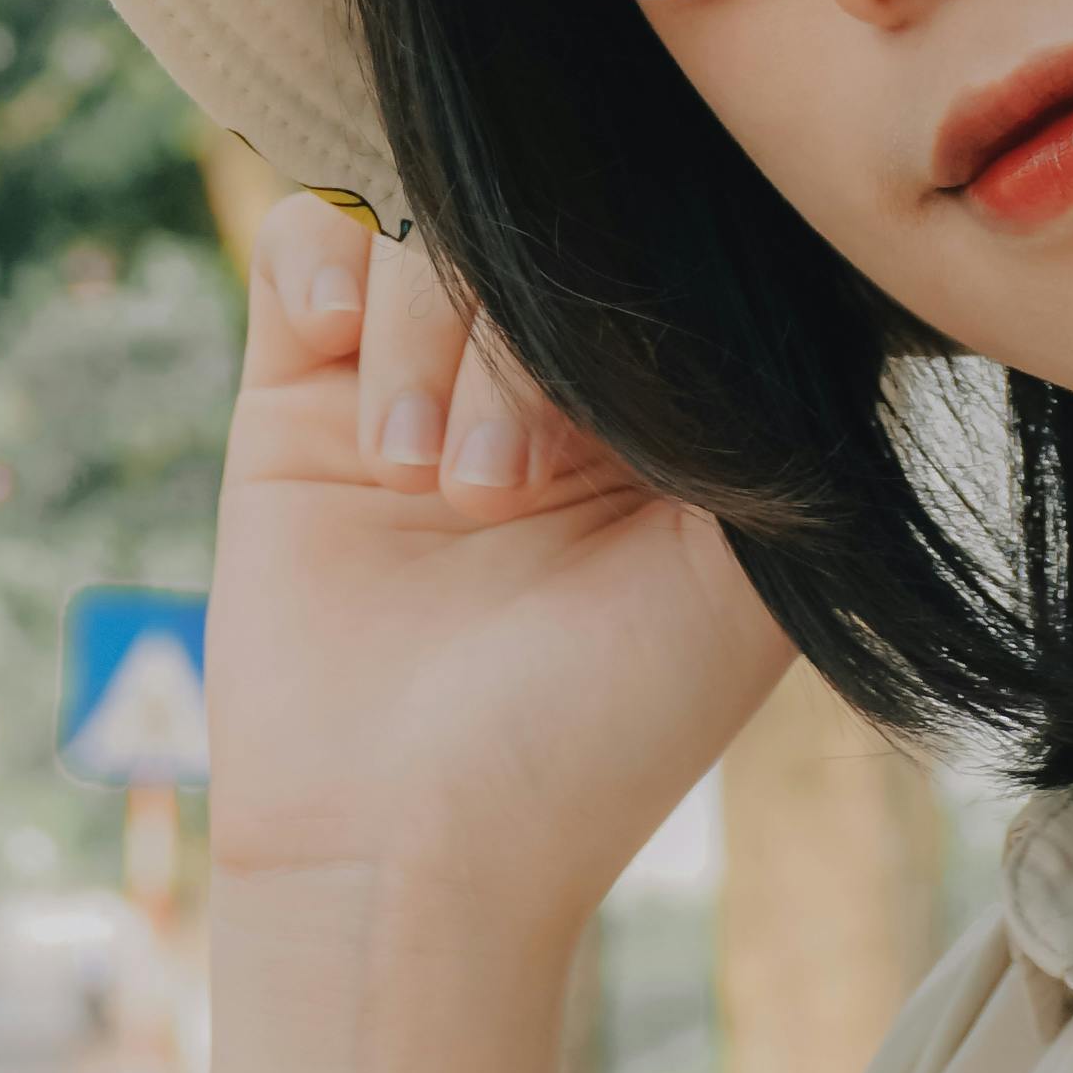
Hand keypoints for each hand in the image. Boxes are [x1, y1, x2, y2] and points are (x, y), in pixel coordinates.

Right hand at [208, 202, 791, 949]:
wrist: (405, 852)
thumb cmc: (593, 734)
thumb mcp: (746, 574)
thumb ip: (776, 412)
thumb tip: (775, 258)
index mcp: (657, 412)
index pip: (654, 248)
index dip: (633, 299)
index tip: (614, 435)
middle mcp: (540, 381)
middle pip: (533, 223)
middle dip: (524, 343)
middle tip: (504, 495)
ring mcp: (414, 377)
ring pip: (426, 220)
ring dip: (431, 337)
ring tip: (427, 483)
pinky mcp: (296, 392)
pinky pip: (308, 233)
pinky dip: (327, 259)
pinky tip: (341, 360)